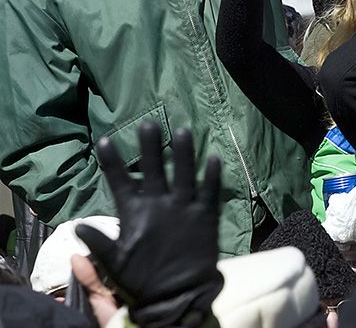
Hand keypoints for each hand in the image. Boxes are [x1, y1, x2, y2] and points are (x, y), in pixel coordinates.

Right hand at [75, 124, 222, 327]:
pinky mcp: (206, 215)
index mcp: (136, 214)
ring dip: (184, 150)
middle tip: (149, 123)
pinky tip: (215, 158)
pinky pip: (210, 190)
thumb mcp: (116, 263)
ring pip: (185, 172)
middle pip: (155, 168)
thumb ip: (99, 243)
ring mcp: (185, 208)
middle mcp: (160, 205)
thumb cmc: (144, 280)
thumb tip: (78, 226)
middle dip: (150, 144)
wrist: (178, 295)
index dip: (112, 161)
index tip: (105, 140)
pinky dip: (213, 175)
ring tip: (184, 130)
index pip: (120, 181)